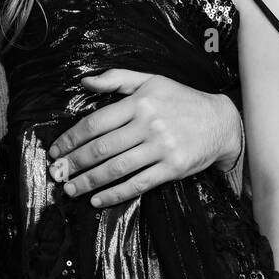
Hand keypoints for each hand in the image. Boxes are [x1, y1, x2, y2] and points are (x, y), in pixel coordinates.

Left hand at [47, 69, 242, 207]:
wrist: (222, 121)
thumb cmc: (181, 100)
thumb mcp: (151, 80)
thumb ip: (117, 78)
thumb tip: (85, 81)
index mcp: (139, 102)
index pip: (95, 123)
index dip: (71, 139)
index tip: (56, 150)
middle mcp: (148, 124)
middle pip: (102, 148)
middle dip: (75, 163)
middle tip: (57, 173)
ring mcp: (161, 148)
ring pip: (116, 168)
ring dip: (88, 182)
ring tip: (70, 189)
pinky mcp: (172, 168)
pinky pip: (138, 184)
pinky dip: (115, 194)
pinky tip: (97, 200)